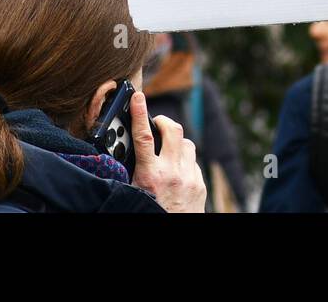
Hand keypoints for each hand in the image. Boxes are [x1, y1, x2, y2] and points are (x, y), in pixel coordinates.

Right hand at [129, 91, 206, 212]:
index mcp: (150, 176)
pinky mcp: (200, 184)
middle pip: (173, 131)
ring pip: (187, 143)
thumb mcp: (133, 191)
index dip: (140, 113)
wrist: (171, 231)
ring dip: (176, 142)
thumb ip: (133, 169)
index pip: (142, 136)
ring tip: (167, 150)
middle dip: (164, 122)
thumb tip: (127, 149)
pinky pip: (193, 162)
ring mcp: (189, 177)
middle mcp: (172, 173)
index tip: (138, 96)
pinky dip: (185, 161)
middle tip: (157, 123)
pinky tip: (177, 171)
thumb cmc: (147, 212)